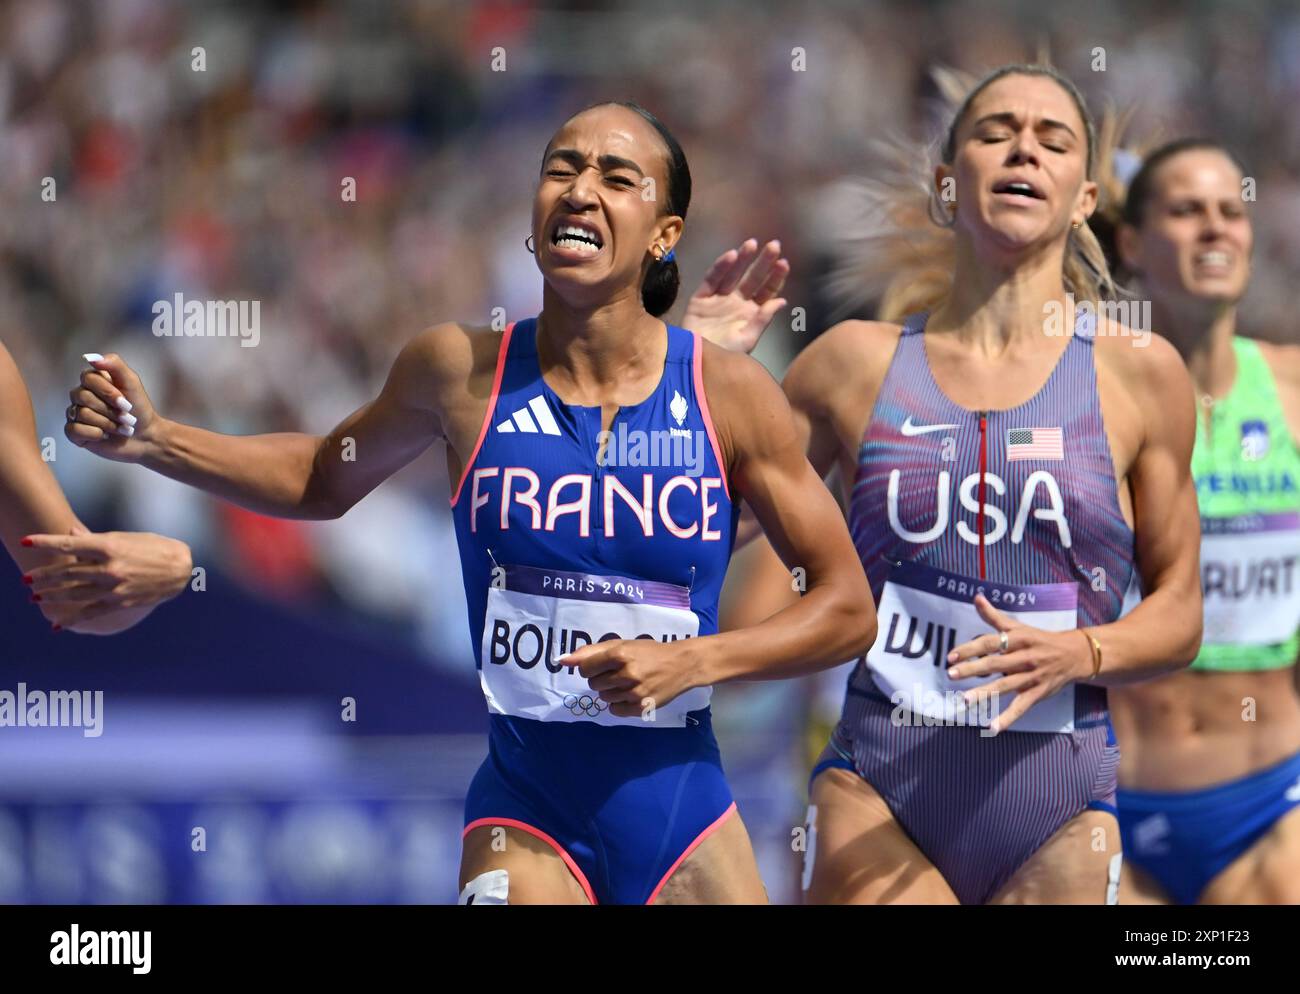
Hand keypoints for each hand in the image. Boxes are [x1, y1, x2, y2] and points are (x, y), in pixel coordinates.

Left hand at [21, 530, 192, 630]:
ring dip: (52, 596)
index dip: (46, 542)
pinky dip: (74, 619)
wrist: (182, 568)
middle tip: (26, 579)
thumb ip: (96, 539)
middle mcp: (110, 567)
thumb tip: (71, 534)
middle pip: (67, 572)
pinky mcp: (121, 601)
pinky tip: (59, 625)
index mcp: (110, 546)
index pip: (70, 544)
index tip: (27, 541)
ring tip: (35, 597)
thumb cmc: (154, 547)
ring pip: (75, 593)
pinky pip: (92, 612)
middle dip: (43, 576)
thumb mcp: (126, 538)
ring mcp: (115, 586)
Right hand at [64, 353, 159, 462]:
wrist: (145, 436)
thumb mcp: (131, 382)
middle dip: (111, 410)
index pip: (88, 378)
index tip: (127, 403)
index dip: (108, 392)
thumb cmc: (138, 408)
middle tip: (126, 418)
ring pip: (82, 414)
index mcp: (93, 381)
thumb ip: (114, 364)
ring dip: (108, 424)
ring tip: (120, 428)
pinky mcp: (75, 432)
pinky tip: (105, 436)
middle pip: (83, 396)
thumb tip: (90, 357)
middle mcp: (81, 395)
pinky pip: (73, 430)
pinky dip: (95, 434)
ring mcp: (76, 413)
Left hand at [563, 638, 699, 720]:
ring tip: (628, 683)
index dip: (591, 667)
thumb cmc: (649, 652)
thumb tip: (562, 660)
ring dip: (611, 691)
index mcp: (620, 654)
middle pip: (593, 685)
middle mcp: (626, 673)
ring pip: (604, 698)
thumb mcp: (622, 644)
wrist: (682, 665)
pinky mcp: (642, 708)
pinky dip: (619, 704)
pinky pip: (615, 711)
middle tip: (619, 673)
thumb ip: (591, 651)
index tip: (603, 665)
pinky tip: (632, 694)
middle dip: (602, 679)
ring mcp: (635, 692)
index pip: (585, 668)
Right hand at [682, 238, 788, 353]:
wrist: (695, 363)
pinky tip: (731, 256)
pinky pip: (712, 279)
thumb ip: (763, 320)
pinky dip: (720, 268)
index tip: (784, 264)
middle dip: (763, 262)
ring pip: (733, 274)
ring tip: (752, 244)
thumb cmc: (723, 356)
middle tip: (774, 246)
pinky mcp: (701, 297)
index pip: (767, 291)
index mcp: (752, 312)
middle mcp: (737, 302)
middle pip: (753, 278)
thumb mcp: (747, 340)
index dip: (775, 277)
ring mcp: (719, 298)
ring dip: (743, 259)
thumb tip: (782, 301)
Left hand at [944, 594, 1092, 733]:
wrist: (1074, 655)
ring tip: (964, 700)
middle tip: (951, 674)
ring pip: (1005, 686)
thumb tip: (976, 597)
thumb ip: (994, 616)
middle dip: (972, 669)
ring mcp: (1031, 677)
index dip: (971, 649)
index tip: (951, 655)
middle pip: (995, 664)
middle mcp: (1024, 657)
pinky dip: (1008, 718)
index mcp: (1018, 639)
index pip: (991, 642)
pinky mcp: (1037, 693)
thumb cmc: (1039, 640)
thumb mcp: (1018, 626)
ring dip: (985, 694)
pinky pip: (1021, 707)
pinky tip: (992, 728)